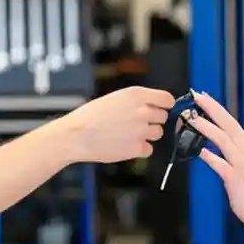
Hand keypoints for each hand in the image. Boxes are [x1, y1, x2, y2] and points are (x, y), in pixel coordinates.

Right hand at [57, 86, 174, 163]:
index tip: (163, 108)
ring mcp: (142, 131)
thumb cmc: (89, 117)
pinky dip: (140, 149)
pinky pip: (148, 149)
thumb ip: (136, 101)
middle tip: (137, 123)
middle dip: (153, 120)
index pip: (167, 99)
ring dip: (147, 134)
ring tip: (128, 134)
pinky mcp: (138, 148)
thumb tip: (151, 105)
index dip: (165, 105)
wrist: (76, 135)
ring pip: (158, 133)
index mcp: (137, 95)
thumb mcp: (115, 98)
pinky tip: (126, 144)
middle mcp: (143, 112)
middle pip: (163, 117)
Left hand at [186, 91, 243, 229]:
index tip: (201, 95)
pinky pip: (220, 165)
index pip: (228, 119)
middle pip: (226, 123)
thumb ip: (226, 150)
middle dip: (210, 108)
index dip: (214, 106)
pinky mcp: (235, 178)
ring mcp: (240, 163)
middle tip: (196, 96)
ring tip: (191, 118)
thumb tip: (207, 142)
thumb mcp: (238, 162)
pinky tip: (200, 151)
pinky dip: (210, 157)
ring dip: (206, 127)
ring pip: (222, 140)